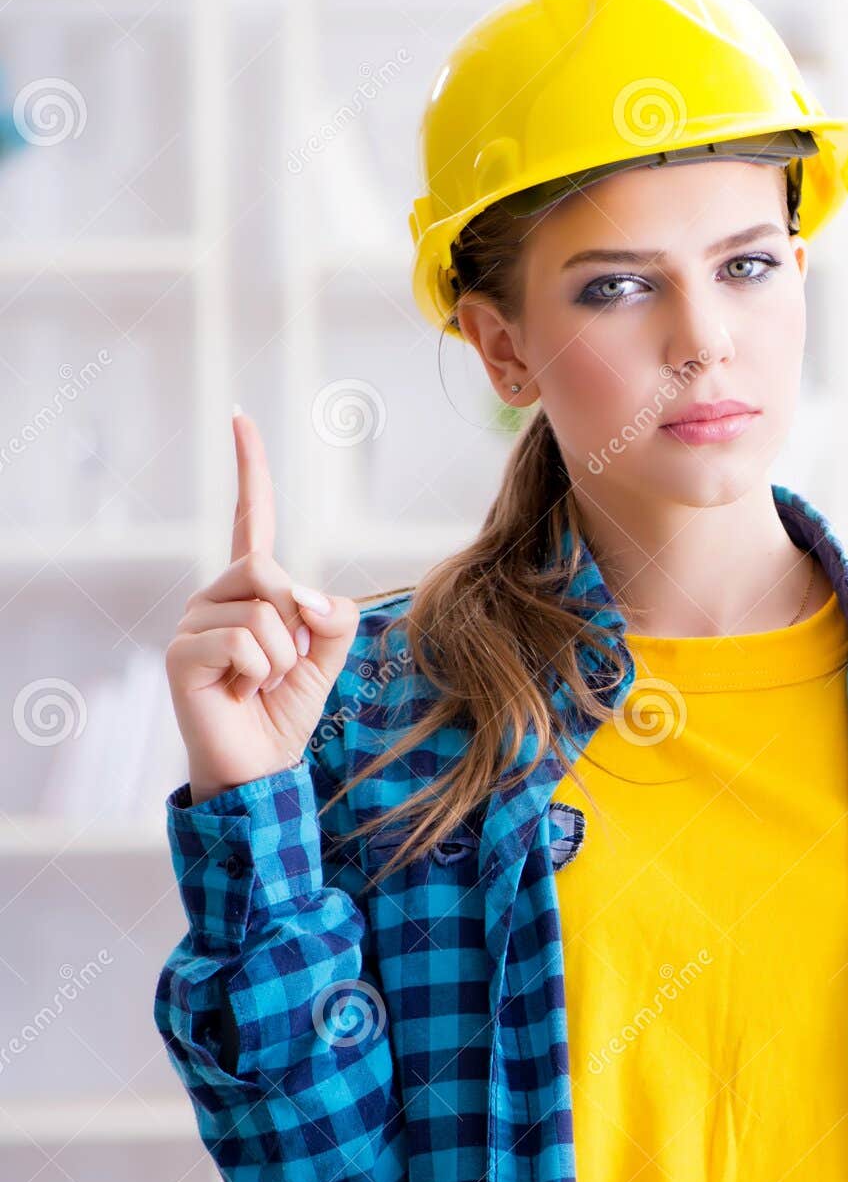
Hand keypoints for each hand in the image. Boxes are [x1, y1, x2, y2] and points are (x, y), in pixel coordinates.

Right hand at [164, 408, 358, 804]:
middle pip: (269, 570)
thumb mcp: (327, 656)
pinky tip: (242, 691)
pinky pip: (247, 643)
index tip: (241, 417)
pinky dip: (262, 672)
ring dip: (283, 656)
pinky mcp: (181, 653)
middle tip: (284, 662)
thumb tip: (311, 598)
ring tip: (262, 682)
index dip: (250, 469)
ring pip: (265, 611)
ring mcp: (192, 622)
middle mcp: (215, 596)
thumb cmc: (287, 706)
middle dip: (296, 620)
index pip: (253, 518)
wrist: (260, 764)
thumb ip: (332, 618)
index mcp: (251, 589)